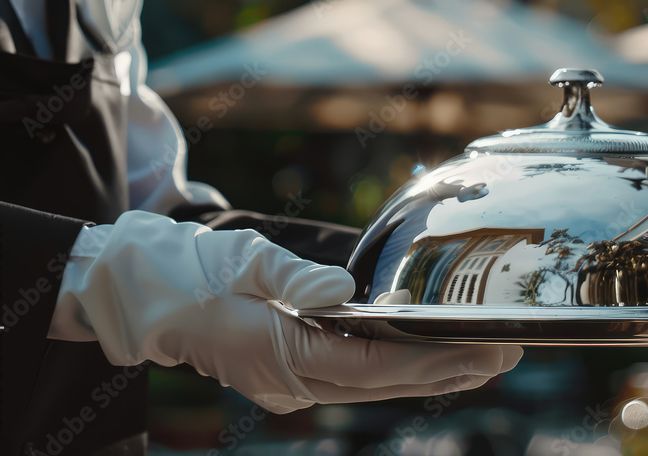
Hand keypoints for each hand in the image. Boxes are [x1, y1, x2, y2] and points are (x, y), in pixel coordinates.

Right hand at [50, 211, 521, 412]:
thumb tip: (344, 292)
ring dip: (428, 375)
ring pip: (372, 385)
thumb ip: (293, 280)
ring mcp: (288, 382)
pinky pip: (353, 377)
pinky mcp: (288, 371)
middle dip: (448, 372)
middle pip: (384, 383)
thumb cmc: (187, 272)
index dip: (433, 363)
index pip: (374, 367)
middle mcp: (289, 379)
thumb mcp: (239, 263)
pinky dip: (395, 371)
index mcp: (279, 354)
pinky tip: (426, 361)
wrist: (140, 293)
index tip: (483, 354)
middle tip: (507, 357)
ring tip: (482, 363)